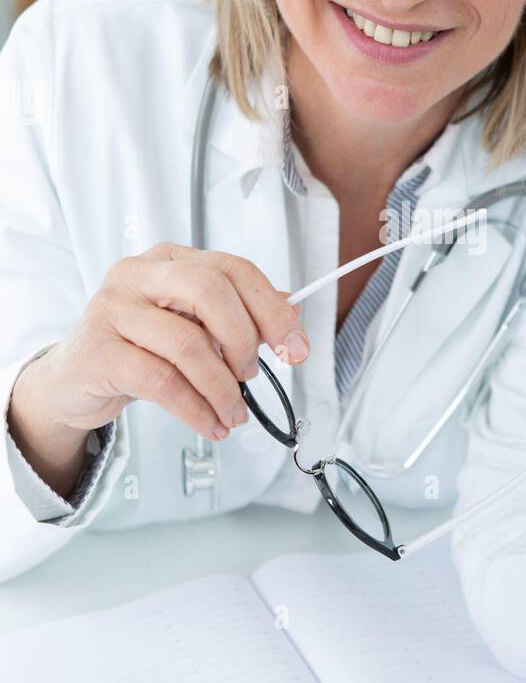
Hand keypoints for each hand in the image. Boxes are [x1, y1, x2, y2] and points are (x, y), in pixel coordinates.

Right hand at [9, 243, 309, 451]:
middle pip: (210, 291)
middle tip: (252, 375)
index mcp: (170, 259)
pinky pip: (162, 381)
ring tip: (233, 413)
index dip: (271, 309)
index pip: (233, 269)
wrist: (73, 381)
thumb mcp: (190, 326)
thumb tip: (290, 317)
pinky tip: (210, 424)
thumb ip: (236, 318)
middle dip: (244, 340)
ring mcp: (112, 308)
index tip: (295, 347)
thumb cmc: (139, 349)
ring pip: (187, 344)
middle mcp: (138, 274)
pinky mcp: (98, 350)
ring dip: (222, 389)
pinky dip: (196, 409)